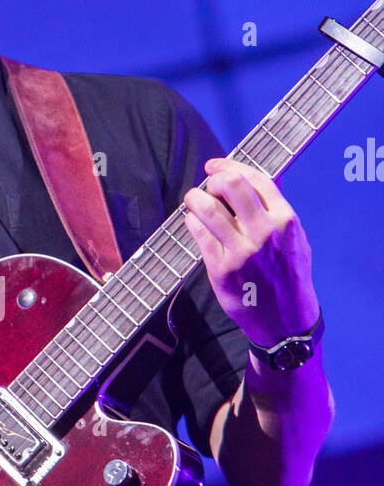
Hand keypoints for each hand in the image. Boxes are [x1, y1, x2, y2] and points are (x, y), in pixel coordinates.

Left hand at [182, 158, 319, 346]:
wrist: (286, 319)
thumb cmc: (288, 275)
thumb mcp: (294, 238)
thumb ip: (274, 210)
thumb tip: (248, 180)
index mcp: (285, 220)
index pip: (254, 179)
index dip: (228, 166)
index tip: (214, 165)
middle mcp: (264, 233)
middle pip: (230, 185)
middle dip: (212, 180)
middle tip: (207, 186)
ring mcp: (242, 251)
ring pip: (208, 209)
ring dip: (195, 199)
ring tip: (193, 201)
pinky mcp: (221, 269)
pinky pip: (199, 234)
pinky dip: (191, 222)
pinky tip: (193, 222)